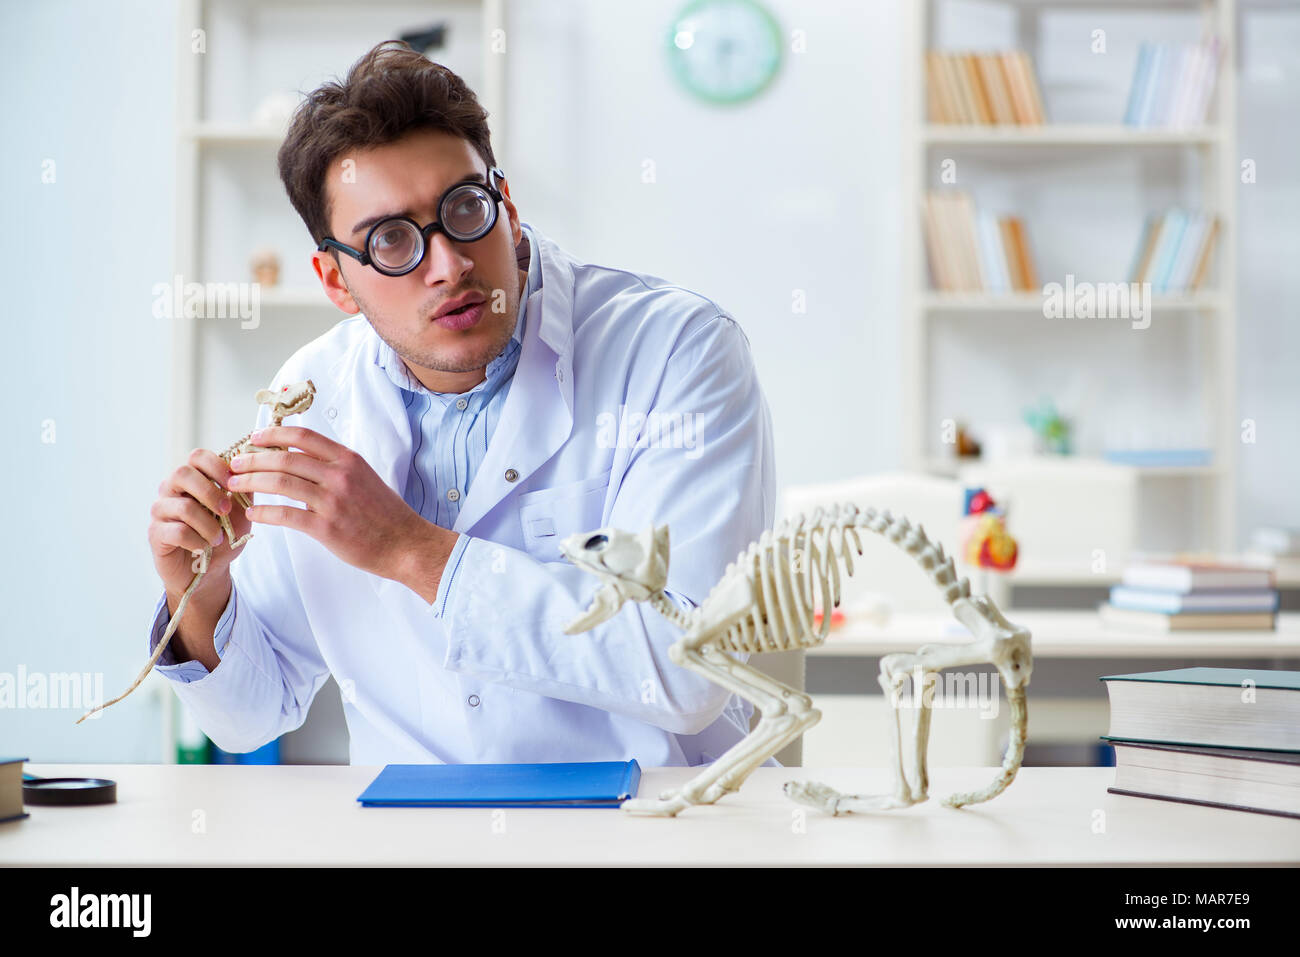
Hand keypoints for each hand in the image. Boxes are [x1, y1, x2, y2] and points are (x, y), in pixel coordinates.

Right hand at [149, 449, 248, 605]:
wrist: (209, 571)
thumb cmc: (223, 536)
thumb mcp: (240, 511)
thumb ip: (243, 488)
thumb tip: (254, 465)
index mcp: (192, 479)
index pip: (197, 456)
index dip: (217, 466)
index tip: (234, 484)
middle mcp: (171, 490)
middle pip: (182, 473)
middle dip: (210, 492)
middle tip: (226, 511)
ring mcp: (160, 511)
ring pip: (183, 507)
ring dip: (208, 525)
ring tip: (218, 538)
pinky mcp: (155, 533)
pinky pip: (177, 531)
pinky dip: (197, 541)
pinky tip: (203, 548)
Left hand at [226, 425, 457, 599]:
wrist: (405, 543)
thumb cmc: (384, 514)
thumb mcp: (364, 478)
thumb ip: (334, 467)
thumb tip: (300, 458)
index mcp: (348, 459)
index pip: (303, 437)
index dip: (274, 435)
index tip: (255, 438)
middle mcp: (340, 475)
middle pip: (285, 459)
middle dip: (253, 460)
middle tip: (235, 465)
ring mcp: (333, 501)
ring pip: (280, 483)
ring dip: (252, 483)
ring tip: (235, 486)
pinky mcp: (327, 528)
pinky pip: (286, 515)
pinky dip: (264, 513)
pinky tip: (253, 514)